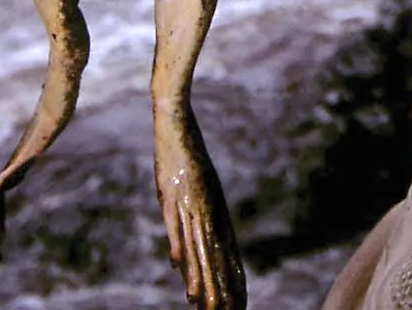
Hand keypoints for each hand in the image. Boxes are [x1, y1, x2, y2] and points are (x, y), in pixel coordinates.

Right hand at [153, 112, 244, 309]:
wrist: (177, 120)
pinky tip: (178, 265)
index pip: (227, 253)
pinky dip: (177, 242)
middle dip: (220, 288)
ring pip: (196, 245)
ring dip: (199, 275)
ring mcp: (190, 202)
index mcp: (215, 211)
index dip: (232, 281)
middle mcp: (207, 210)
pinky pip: (175, 222)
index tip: (239, 306)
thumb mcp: (190, 193)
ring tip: (202, 303)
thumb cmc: (183, 154)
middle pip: (214, 256)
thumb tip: (180, 261)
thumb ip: (187, 227)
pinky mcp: (172, 192)